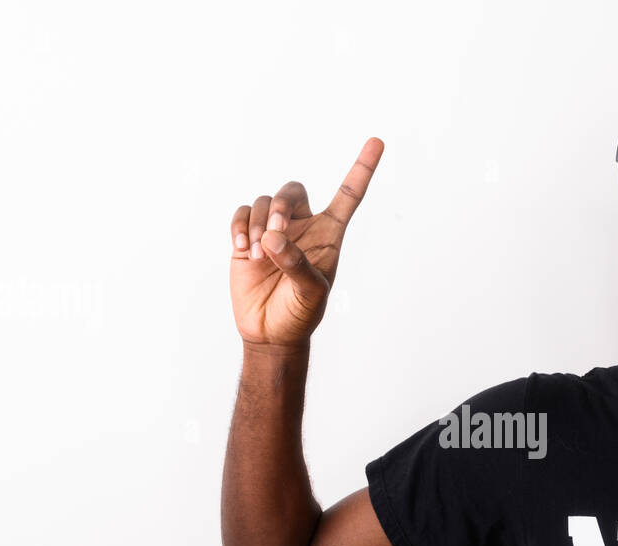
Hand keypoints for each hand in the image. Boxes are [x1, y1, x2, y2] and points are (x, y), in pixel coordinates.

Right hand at [229, 137, 383, 348]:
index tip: (377, 141)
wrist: (270, 331)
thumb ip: (297, 265)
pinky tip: (243, 249)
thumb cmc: (300, 313)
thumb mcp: (311, 293)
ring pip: (264, 202)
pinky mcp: (247, 239)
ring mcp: (273, 231)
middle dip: (281, 207)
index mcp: (329, 235)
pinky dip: (240, 226)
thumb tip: (273, 238)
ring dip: (259, 223)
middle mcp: (302, 227)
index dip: (362, 169)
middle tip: (275, 235)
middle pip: (292, 191)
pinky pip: (242, 214)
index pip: (349, 195)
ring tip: (258, 255)